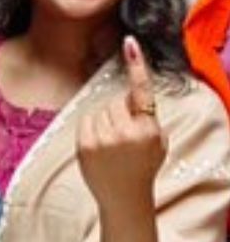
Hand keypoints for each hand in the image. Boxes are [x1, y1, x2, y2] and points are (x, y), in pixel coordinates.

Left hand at [77, 36, 165, 211]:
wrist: (124, 197)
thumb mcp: (158, 141)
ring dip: (105, 120)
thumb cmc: (143, 166)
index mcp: (147, 129)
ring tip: (112, 143)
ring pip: (100, 110)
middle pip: (115, 102)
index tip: (130, 44)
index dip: (136, 66)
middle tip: (124, 133)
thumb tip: (128, 95)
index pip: (141, 92)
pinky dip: (92, 127)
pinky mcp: (84, 144)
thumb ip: (146, 117)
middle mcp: (124, 132)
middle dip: (120, 112)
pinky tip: (100, 144)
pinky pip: (86, 120)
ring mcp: (102, 139)